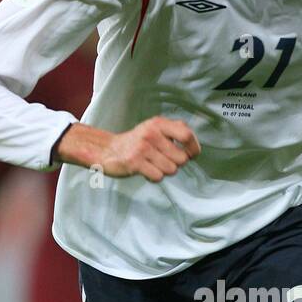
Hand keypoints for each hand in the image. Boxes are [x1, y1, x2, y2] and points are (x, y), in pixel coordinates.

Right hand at [54, 116, 199, 182]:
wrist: (107, 150)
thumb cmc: (136, 142)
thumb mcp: (154, 128)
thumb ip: (174, 129)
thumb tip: (193, 143)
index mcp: (158, 123)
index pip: (187, 135)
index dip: (194, 148)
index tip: (192, 155)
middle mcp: (151, 133)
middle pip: (181, 158)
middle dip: (176, 164)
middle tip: (164, 161)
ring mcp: (142, 148)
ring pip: (171, 170)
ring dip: (164, 171)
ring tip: (153, 165)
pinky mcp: (134, 163)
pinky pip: (157, 177)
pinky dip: (154, 178)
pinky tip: (146, 171)